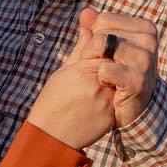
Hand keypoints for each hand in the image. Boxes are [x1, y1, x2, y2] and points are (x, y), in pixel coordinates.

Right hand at [25, 31, 125, 149]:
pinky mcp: (110, 116)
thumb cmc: (52, 103)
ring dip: (109, 83)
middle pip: (113, 63)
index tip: (88, 60)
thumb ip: (80, 50)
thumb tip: (88, 29)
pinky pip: (116, 101)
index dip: (98, 51)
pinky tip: (95, 106)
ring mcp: (105, 101)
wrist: (50, 136)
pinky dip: (110, 100)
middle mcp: (97, 83)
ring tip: (91, 93)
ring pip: (116, 82)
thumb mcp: (63, 73)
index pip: (103, 48)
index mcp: (83, 70)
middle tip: (92, 78)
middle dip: (107, 65)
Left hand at [79, 8, 157, 127]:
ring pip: (102, 46)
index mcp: (145, 28)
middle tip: (100, 67)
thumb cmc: (118, 76)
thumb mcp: (107, 49)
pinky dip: (100, 78)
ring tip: (102, 76)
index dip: (94, 36)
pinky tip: (108, 86)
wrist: (133, 110)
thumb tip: (85, 12)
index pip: (104, 19)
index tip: (100, 54)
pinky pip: (105, 69)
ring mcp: (145, 60)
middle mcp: (149, 40)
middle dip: (92, 50)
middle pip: (102, 32)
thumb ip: (96, 29)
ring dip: (93, 64)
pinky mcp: (138, 81)